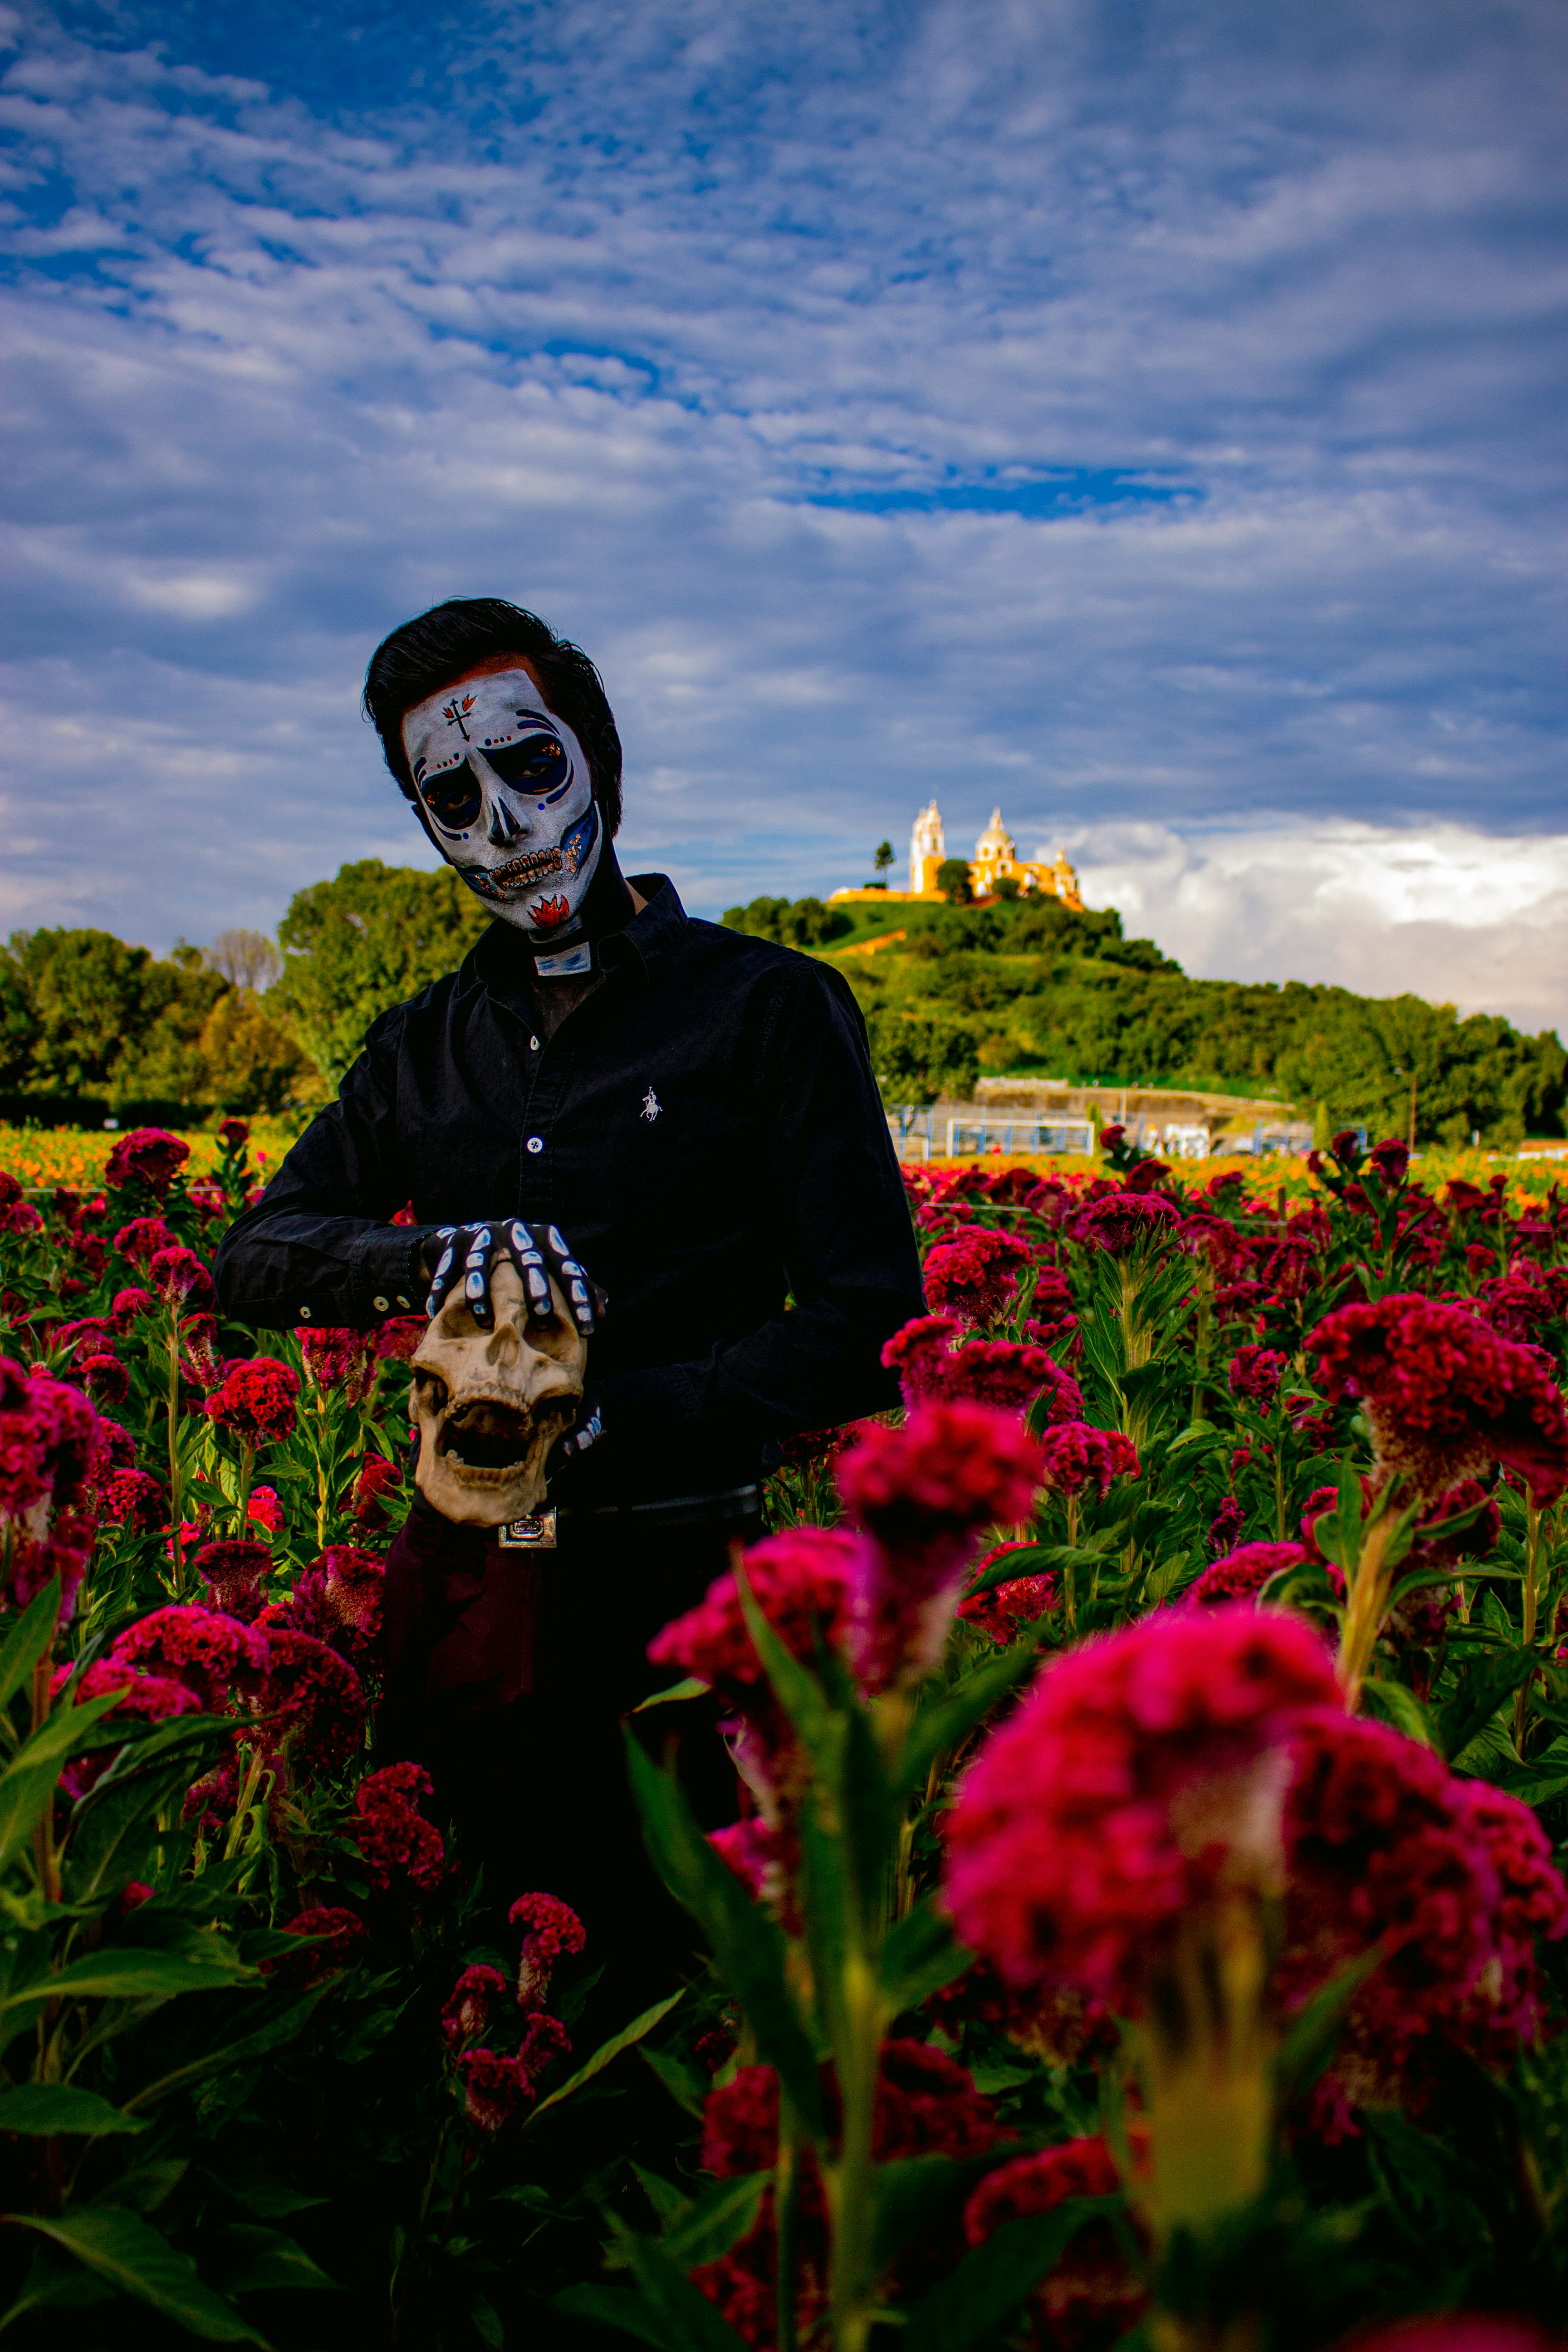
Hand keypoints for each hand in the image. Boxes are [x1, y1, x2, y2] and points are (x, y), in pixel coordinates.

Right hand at [423, 1220, 600, 1336]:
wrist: (468, 1239)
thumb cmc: (517, 1265)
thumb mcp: (547, 1273)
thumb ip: (577, 1288)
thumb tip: (604, 1313)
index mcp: (543, 1238)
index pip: (567, 1266)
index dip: (581, 1297)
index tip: (591, 1330)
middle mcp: (515, 1231)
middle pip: (528, 1257)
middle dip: (536, 1287)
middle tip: (543, 1318)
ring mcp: (483, 1233)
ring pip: (480, 1262)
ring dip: (480, 1292)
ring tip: (484, 1321)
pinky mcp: (454, 1240)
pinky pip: (446, 1267)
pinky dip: (438, 1289)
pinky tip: (432, 1312)